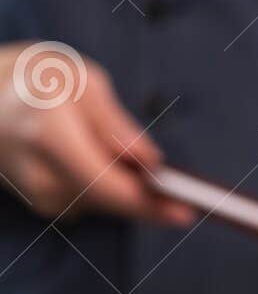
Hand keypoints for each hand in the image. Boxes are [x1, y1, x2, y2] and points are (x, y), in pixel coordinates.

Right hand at [0, 41, 191, 224]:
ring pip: (104, 206)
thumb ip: (117, 123)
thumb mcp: (82, 82)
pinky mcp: (41, 204)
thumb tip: (150, 161)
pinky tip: (108, 172)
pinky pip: (91, 205)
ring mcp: (35, 192)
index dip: (149, 202)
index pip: (106, 184)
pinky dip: (108, 192)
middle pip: (110, 202)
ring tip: (139, 175)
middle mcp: (37, 169)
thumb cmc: (41, 80)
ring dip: (129, 194)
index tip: (187, 213)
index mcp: (46, 131)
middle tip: (184, 207)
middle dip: (149, 203)